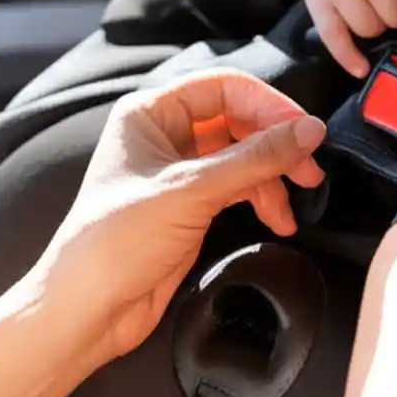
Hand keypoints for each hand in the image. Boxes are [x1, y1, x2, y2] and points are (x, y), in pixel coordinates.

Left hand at [33, 68, 327, 362]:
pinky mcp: (191, 205)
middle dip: (276, 145)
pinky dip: (262, 201)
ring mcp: (179, 172)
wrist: (88, 309)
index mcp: (150, 112)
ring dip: (273, 179)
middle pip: (238, 121)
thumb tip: (309, 130)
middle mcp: (164, 134)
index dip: (267, 105)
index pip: (223, 87)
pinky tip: (279, 221)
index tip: (302, 131)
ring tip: (293, 207)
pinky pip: (238, 188)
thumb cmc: (116, 241)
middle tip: (309, 171)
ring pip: (243, 157)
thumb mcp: (191, 191)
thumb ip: (255, 158)